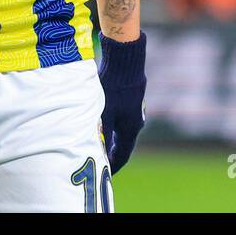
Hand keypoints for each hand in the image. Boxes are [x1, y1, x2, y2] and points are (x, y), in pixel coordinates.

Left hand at [98, 32, 146, 173]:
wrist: (126, 61)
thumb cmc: (114, 88)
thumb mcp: (104, 114)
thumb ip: (103, 134)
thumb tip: (100, 154)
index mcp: (131, 129)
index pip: (123, 155)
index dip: (114, 166)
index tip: (106, 173)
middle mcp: (136, 121)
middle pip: (123, 143)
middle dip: (112, 153)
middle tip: (101, 160)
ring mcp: (135, 109)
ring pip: (122, 129)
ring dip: (112, 137)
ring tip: (99, 141)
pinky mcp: (131, 98)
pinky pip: (122, 117)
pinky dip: (113, 124)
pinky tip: (103, 119)